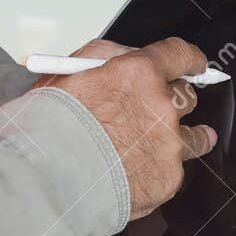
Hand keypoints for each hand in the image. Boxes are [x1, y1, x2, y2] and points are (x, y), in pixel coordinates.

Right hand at [35, 38, 215, 219]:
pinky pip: (171, 171)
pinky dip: (156, 172)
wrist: (41, 180)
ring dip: (181, 138)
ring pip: (193, 138)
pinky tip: (135, 175)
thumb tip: (128, 58)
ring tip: (162, 147)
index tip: (193, 65)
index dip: (188, 60)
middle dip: (174, 101)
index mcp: (138, 74)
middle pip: (186, 97)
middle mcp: (160, 108)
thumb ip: (106, 59)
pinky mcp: (168, 179)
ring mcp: (168, 146)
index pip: (179, 56)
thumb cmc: (45, 127)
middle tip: (158, 111)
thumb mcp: (67, 72)